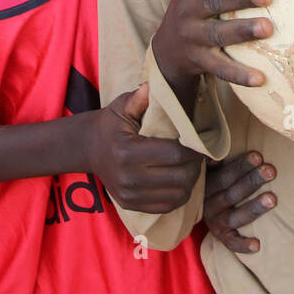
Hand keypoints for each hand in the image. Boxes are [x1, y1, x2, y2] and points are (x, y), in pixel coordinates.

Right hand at [94, 85, 203, 213]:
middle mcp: (128, 177)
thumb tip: (153, 87)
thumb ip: (139, 99)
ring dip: (191, 182)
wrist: (89, 149)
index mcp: (128, 151)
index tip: (203, 143)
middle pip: (179, 177)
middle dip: (196, 167)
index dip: (194, 151)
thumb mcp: (122, 106)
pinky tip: (182, 181)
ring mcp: (129, 194)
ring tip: (193, 167)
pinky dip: (180, 196)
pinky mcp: (130, 205)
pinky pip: (166, 207)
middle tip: (201, 156)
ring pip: (177, 195)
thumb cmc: (111, 124)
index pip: (173, 154)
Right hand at [151, 0, 271, 89]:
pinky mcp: (200, 63)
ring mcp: (193, 38)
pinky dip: (239, 74)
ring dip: (243, 32)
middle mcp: (187, 11)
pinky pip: (220, 68)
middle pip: (214, 3)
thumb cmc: (191, 2)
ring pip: (218, 35)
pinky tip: (261, 78)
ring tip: (269, 29)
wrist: (168, 49)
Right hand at [203, 151, 276, 252]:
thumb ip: (213, 160)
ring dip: (254, 207)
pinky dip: (243, 245)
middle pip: (233, 193)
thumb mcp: (209, 169)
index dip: (242, 166)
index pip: (225, 175)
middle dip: (253, 180)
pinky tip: (257, 245)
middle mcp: (210, 205)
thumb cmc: (216, 180)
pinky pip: (232, 243)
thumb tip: (218, 150)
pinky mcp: (222, 237)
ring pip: (236, 216)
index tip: (259, 156)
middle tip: (271, 171)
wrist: (200, 207)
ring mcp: (216, 222)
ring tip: (273, 199)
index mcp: (207, 186)